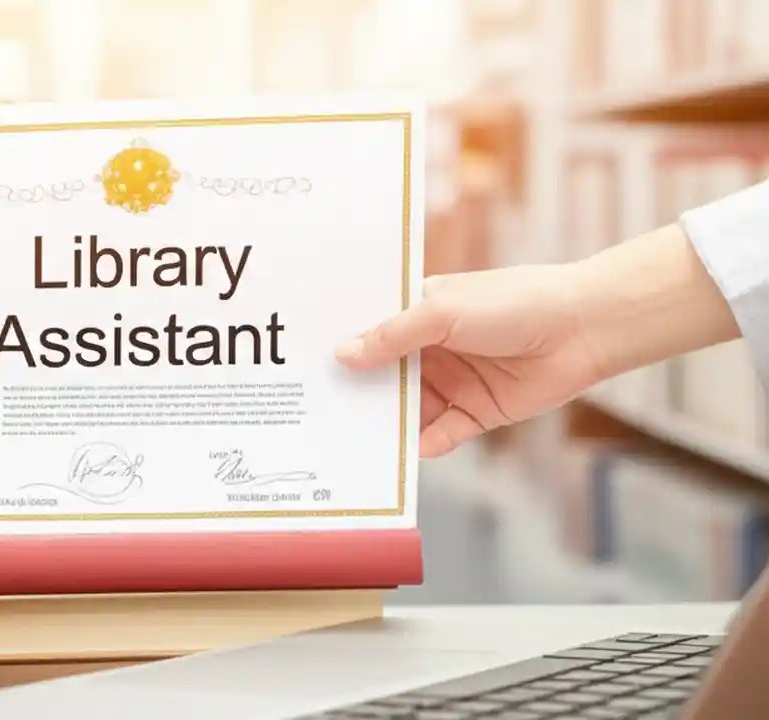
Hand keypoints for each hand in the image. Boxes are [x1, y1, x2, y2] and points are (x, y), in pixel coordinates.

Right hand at [335, 264, 608, 458]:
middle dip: (357, 391)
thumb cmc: (514, 302)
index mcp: (420, 312)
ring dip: (386, 422)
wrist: (584, 327)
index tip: (305, 364)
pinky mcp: (476, 413)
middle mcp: (432, 349)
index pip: (372, 333)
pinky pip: (441, 434)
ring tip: (350, 438)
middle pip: (384, 376)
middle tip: (317, 409)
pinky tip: (402, 452)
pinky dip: (421, 444)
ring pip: (408, 408)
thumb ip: (391, 337)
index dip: (343, 347)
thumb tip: (342, 355)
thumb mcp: (441, 313)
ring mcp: (453, 382)